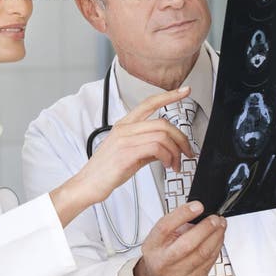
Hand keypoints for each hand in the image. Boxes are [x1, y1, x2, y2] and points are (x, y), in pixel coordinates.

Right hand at [51, 87, 193, 225]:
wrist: (88, 184)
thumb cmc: (106, 170)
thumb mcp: (128, 153)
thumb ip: (147, 146)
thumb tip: (167, 148)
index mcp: (124, 125)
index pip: (149, 103)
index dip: (169, 95)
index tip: (184, 91)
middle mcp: (124, 128)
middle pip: (163, 123)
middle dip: (181, 138)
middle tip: (187, 151)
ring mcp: (125, 140)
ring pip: (162, 136)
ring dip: (175, 152)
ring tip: (175, 164)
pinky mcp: (126, 153)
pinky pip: (156, 148)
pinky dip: (168, 157)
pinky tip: (168, 165)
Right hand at [133, 201, 225, 275]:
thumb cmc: (159, 255)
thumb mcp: (158, 237)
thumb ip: (174, 224)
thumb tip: (198, 214)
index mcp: (153, 246)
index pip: (166, 227)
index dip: (183, 214)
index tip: (198, 206)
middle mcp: (164, 263)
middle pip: (188, 244)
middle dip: (207, 228)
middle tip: (216, 218)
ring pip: (204, 255)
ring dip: (216, 237)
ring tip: (220, 226)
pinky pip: (210, 264)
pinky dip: (216, 249)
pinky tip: (217, 240)